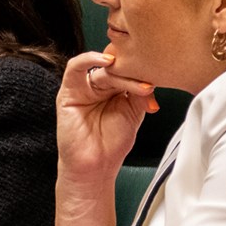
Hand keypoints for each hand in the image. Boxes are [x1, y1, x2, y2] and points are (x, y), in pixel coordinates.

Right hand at [56, 50, 156, 186]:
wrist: (96, 166)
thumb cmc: (111, 144)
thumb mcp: (133, 113)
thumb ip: (139, 92)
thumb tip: (148, 76)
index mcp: (115, 91)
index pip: (128, 71)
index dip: (142, 73)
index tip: (157, 82)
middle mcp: (99, 87)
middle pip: (117, 69)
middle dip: (135, 76)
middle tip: (148, 87)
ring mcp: (83, 88)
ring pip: (103, 69)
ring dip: (121, 74)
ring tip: (136, 85)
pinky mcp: (68, 92)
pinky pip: (74, 67)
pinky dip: (89, 59)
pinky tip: (106, 61)